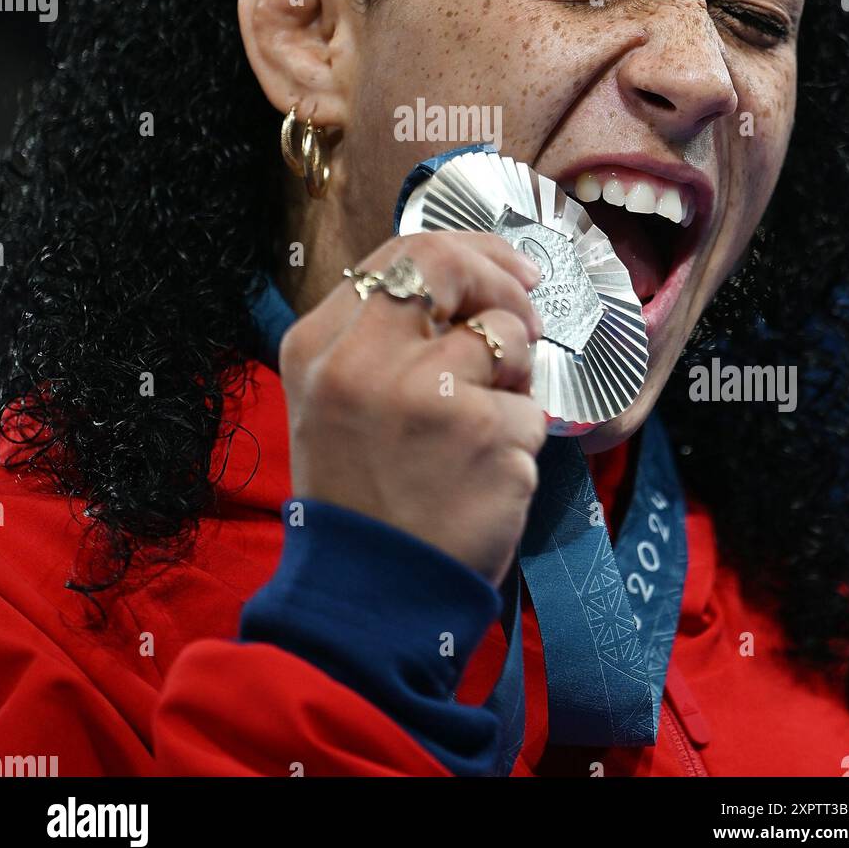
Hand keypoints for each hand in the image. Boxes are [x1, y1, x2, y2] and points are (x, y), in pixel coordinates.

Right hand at [280, 231, 545, 586]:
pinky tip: (485, 476)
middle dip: (503, 279)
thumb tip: (465, 278)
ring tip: (483, 423)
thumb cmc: (359, 492)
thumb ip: (380, 336)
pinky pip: (529, 410)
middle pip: (450, 264)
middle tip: (527, 310)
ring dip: (515, 376)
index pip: (402, 252)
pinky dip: (519, 440)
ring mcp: (427, 393)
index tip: (507, 270)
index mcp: (319, 345)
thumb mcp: (333, 399)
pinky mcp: (484, 434)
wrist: (370, 596)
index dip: (469, 251)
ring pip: (508, 338)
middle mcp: (364, 359)